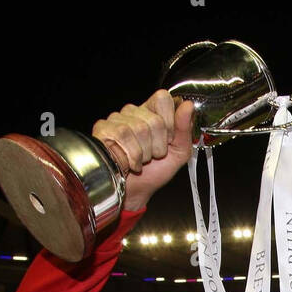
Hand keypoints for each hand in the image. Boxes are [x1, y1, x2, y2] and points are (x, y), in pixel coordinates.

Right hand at [91, 89, 196, 213]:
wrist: (136, 192)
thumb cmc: (154, 172)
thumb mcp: (179, 153)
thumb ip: (185, 129)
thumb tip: (188, 105)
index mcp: (153, 112)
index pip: (163, 99)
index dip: (170, 122)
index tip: (168, 139)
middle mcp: (134, 112)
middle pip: (155, 120)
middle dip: (158, 146)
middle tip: (152, 155)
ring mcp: (117, 119)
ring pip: (140, 128)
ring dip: (145, 153)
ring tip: (141, 159)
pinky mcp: (103, 128)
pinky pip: (123, 135)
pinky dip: (132, 156)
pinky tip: (130, 161)